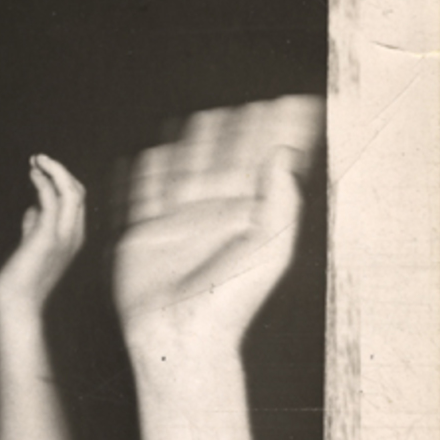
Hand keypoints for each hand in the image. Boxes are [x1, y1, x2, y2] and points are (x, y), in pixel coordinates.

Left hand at [0, 153, 86, 318]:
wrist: (16, 304)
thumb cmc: (19, 279)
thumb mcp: (31, 248)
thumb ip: (34, 228)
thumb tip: (32, 211)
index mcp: (71, 238)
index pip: (77, 201)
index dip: (62, 180)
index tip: (42, 168)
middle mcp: (73, 236)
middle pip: (78, 192)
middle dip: (60, 171)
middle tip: (38, 158)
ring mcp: (63, 237)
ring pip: (70, 192)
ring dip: (54, 171)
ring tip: (36, 159)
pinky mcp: (47, 239)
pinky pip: (52, 202)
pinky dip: (44, 183)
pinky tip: (33, 174)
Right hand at [114, 97, 320, 356]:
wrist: (179, 334)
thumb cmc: (229, 300)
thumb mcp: (270, 247)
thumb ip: (280, 199)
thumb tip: (280, 153)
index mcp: (247, 217)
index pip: (266, 164)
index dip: (279, 133)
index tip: (294, 105)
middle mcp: (214, 215)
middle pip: (227, 161)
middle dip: (240, 133)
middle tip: (256, 106)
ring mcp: (178, 222)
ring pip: (187, 170)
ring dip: (197, 144)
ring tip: (207, 118)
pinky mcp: (144, 233)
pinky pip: (145, 194)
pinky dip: (148, 173)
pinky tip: (155, 154)